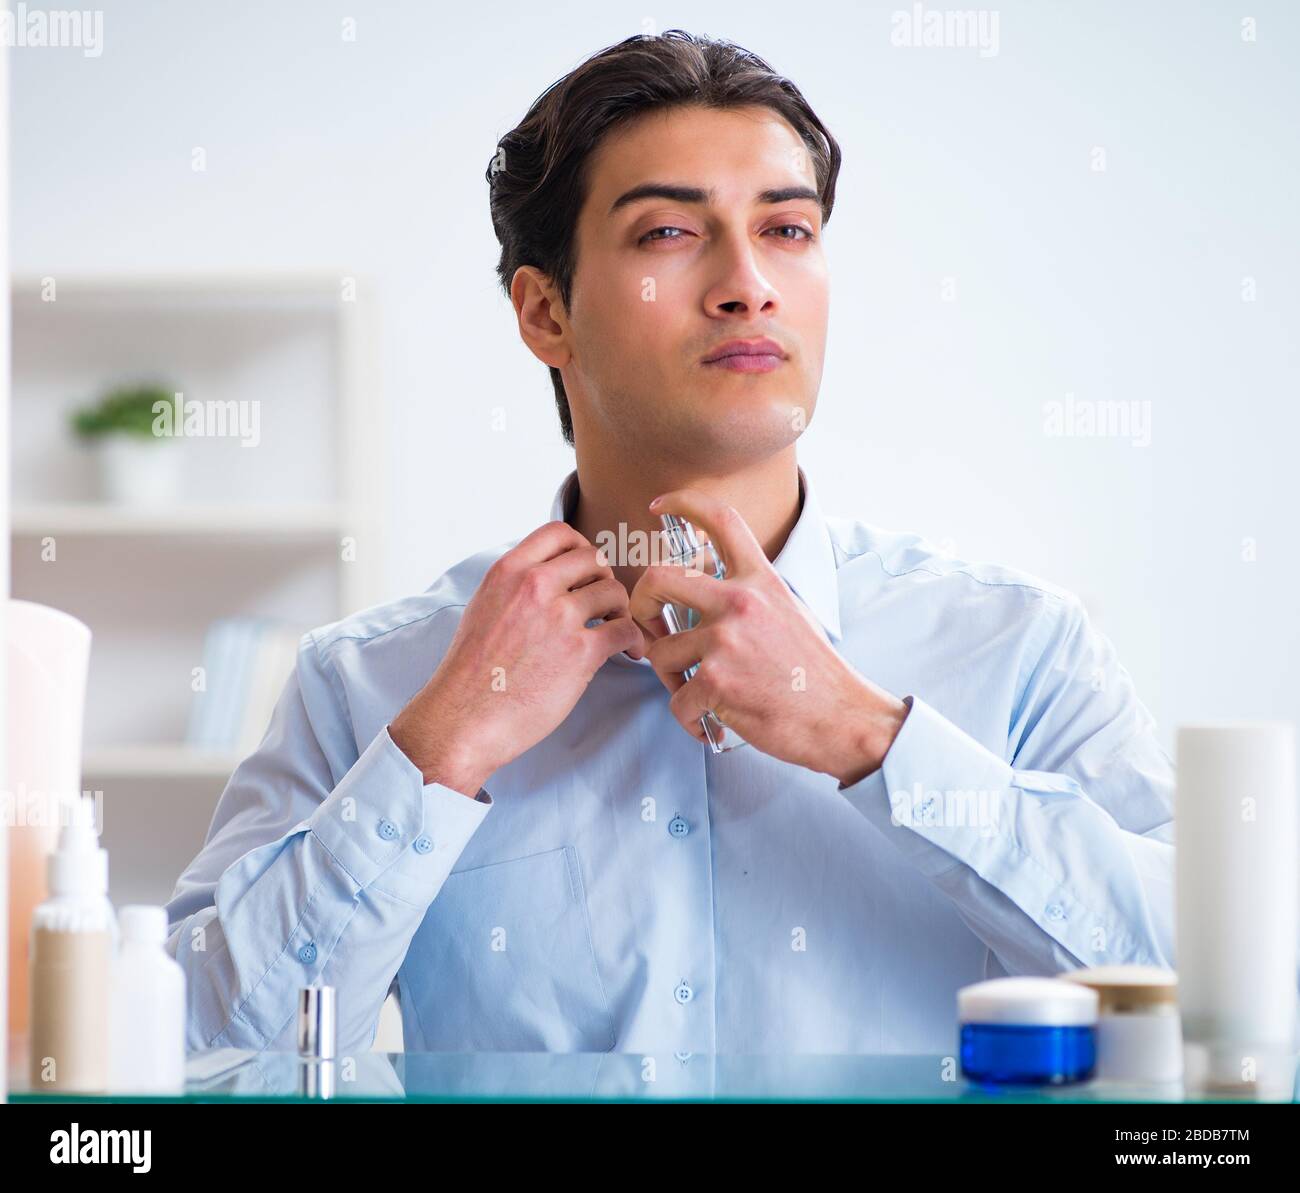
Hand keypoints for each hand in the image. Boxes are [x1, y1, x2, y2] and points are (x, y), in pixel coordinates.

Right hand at [389, 521, 645, 795]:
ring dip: (620, 610)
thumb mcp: (483, 608)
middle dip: (603, 579)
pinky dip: (634, 639)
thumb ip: (515, 586)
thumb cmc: (471, 673)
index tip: (586, 570)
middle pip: (593, 559)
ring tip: (615, 628)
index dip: (581, 549)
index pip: (559, 533)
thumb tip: (550, 577)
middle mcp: (534, 586)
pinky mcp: (579, 653)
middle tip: (604, 603)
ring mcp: (558, 618)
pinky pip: (624, 630)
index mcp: (508, 572)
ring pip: (613, 592)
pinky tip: (630, 651)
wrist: (462, 719)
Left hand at [629, 489, 908, 785]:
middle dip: (640, 605)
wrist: (840, 717)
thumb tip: (706, 595)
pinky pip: (677, 700)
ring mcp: (725, 640)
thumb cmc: (813, 671)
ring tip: (695, 693)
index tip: (658, 506)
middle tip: (651, 629)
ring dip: (669, 678)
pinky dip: (688, 718)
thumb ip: (749, 595)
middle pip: (658, 578)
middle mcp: (739, 601)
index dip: (683, 502)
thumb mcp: (788, 611)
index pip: (720, 519)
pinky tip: (709, 723)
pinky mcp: (716, 680)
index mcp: (759, 579)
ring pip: (660, 652)